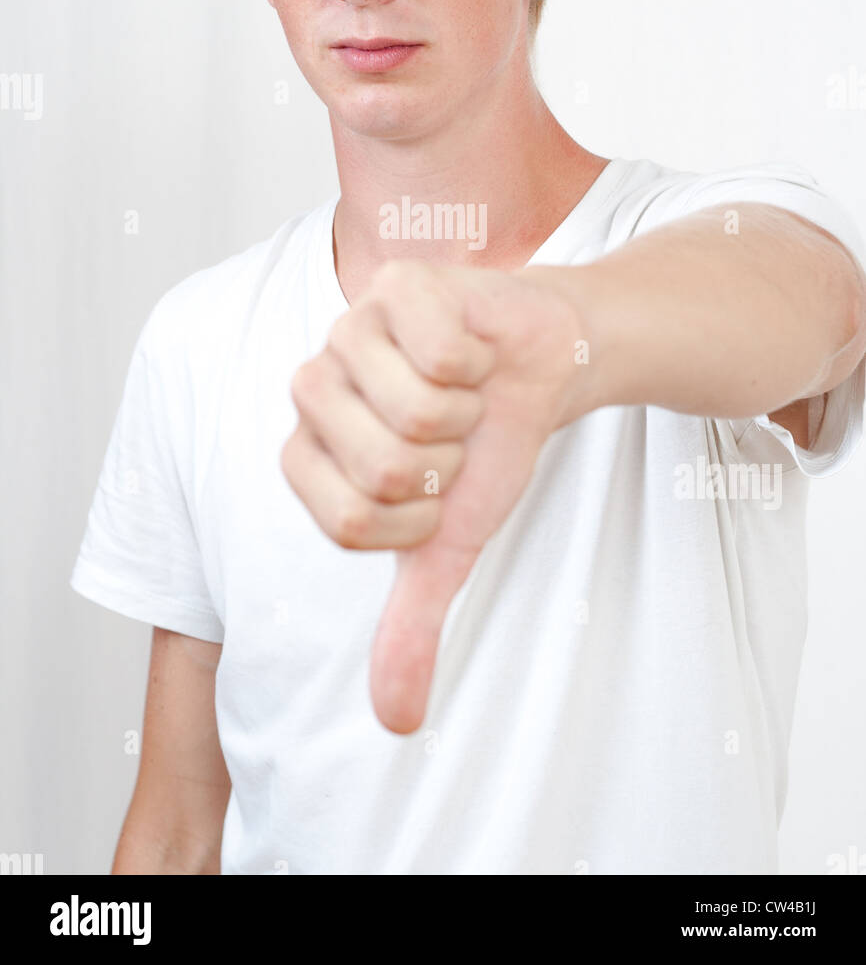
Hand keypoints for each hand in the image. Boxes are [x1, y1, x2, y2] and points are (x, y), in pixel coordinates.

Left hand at [280, 258, 594, 733]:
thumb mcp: (451, 543)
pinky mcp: (396, 283)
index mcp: (307, 453)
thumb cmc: (489, 447)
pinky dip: (481, 361)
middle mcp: (314, 387)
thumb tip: (396, 721)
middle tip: (457, 434)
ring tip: (465, 389)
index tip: (435, 489)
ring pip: (415, 408)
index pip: (351, 521)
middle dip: (449, 464)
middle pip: (382, 466)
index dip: (417, 518)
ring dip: (469, 411)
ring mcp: (350, 328)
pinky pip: (442, 352)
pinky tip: (474, 347)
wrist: (545, 367)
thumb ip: (414, 623)